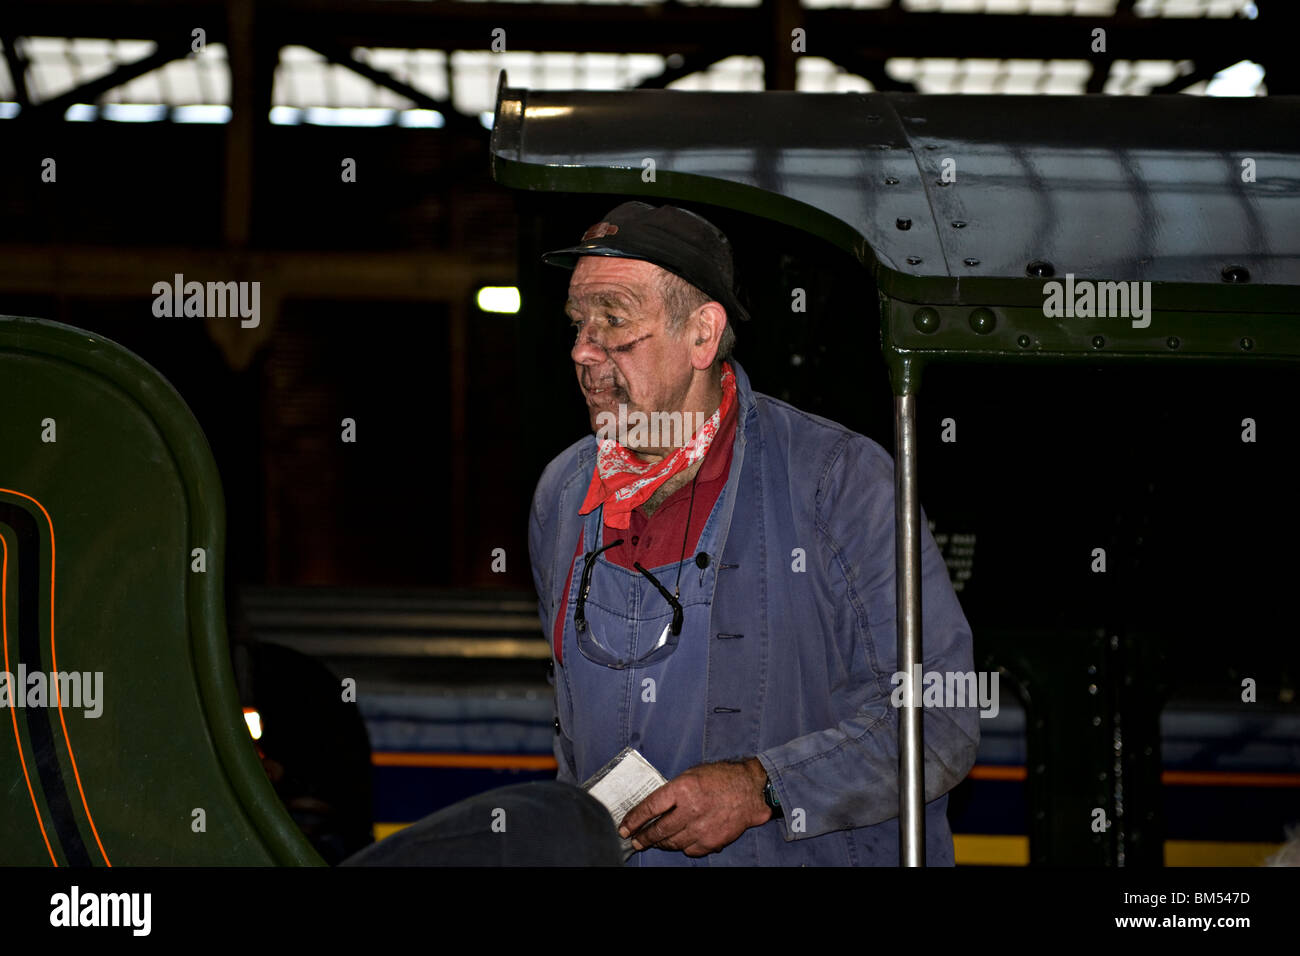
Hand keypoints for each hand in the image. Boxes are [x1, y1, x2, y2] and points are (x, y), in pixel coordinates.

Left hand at [618, 757, 771, 856]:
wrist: (750, 790)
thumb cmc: (720, 778)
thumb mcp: (692, 774)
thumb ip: (672, 791)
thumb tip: (653, 808)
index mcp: (683, 788)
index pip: (650, 808)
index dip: (634, 820)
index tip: (624, 828)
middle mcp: (691, 810)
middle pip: (659, 830)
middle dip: (643, 837)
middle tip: (635, 840)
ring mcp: (702, 828)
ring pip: (672, 842)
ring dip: (660, 843)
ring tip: (654, 841)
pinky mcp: (712, 841)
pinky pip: (689, 850)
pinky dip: (682, 847)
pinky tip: (679, 842)